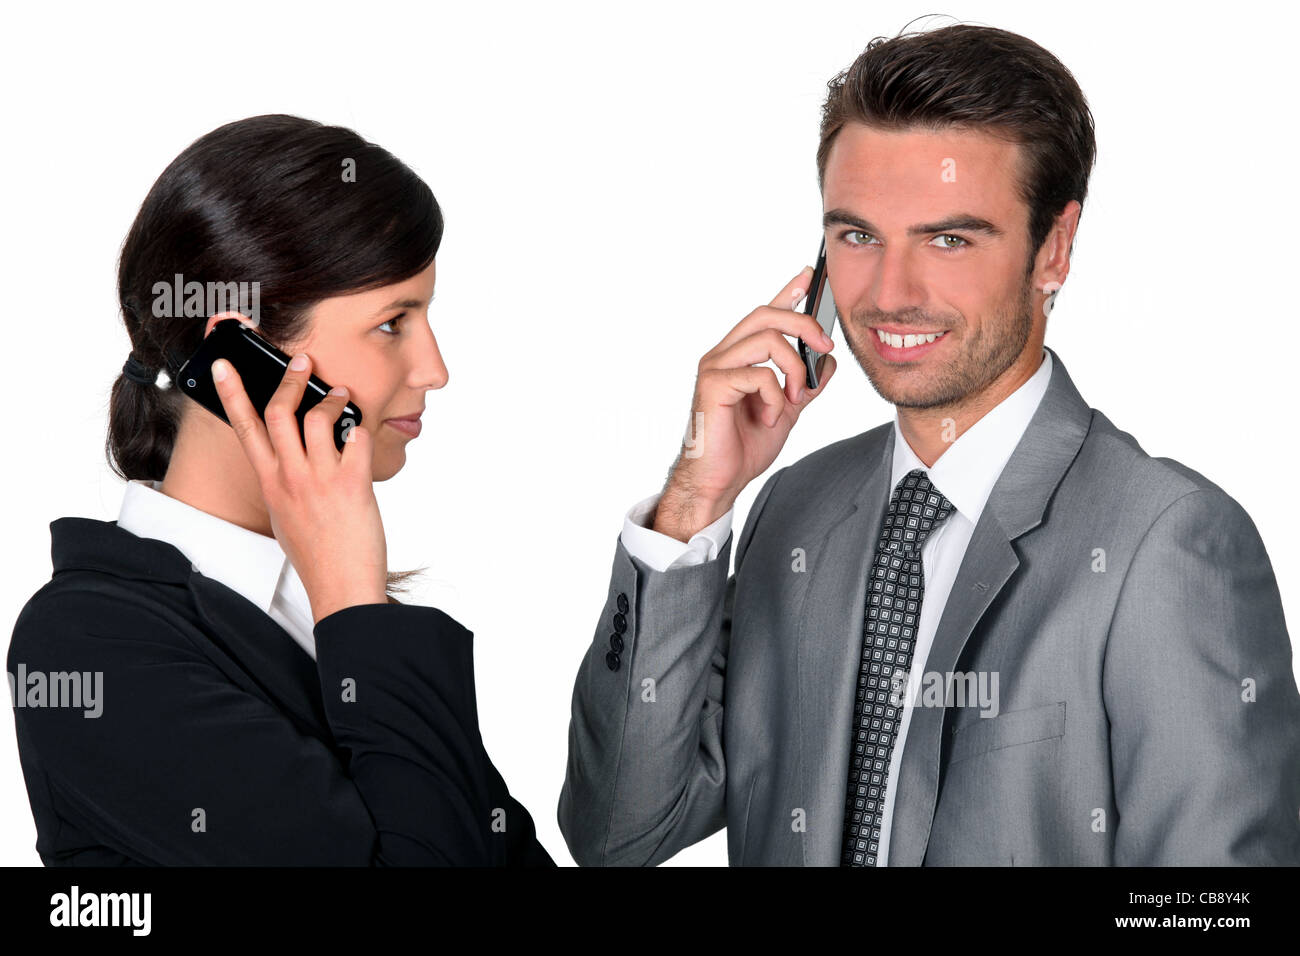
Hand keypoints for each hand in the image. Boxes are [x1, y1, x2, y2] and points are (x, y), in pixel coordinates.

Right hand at [211, 347, 388, 623]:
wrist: (340, 587)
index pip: (244, 428)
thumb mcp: (286, 514)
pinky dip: (360, 430)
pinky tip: (361, 436)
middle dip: (291, 379)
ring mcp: (319, 480)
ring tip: (342, 397)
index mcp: (270, 483)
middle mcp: (290, 478)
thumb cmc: (316, 554)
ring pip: (318, 418)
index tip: (222, 364)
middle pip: (280, 412)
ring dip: (333, 400)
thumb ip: (285, 480)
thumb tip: (294, 452)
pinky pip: (356, 439)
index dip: (232, 392)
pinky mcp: (351, 485)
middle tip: (302, 362)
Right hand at [654, 266, 837, 541]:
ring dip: (793, 369)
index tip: (810, 275)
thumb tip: (826, 363)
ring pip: (768, 340)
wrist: (719, 481)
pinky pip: (759, 374)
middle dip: (804, 325)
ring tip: (793, 398)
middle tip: (826, 347)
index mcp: (738, 357)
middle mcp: (723, 355)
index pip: (764, 314)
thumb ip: (804, 384)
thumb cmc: (741, 448)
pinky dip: (776, 398)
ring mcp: (715, 368)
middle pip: (767, 315)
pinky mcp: (713, 385)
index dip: (787, 292)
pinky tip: (771, 418)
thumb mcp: (786, 410)